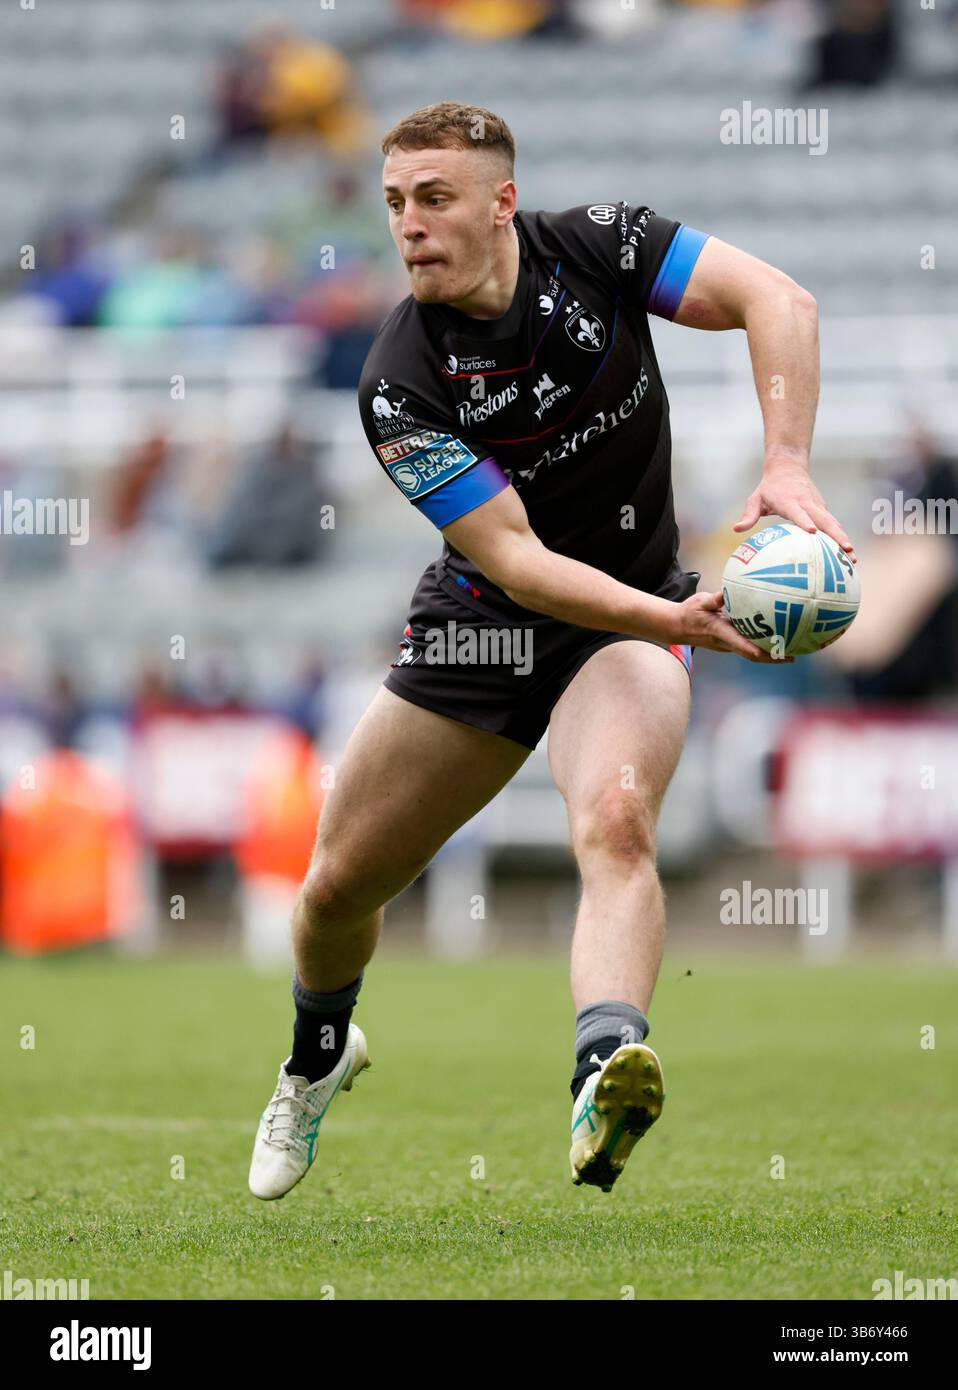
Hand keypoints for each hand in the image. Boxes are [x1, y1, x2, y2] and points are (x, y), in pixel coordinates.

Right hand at [672, 591, 793, 663]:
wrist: (678, 626)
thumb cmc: (689, 612)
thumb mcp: (699, 602)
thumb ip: (713, 599)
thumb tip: (726, 593)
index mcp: (720, 632)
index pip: (740, 644)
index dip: (757, 650)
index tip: (773, 653)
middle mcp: (726, 643)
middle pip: (752, 654)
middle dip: (772, 658)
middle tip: (792, 656)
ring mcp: (728, 645)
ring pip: (752, 653)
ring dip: (770, 655)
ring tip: (791, 653)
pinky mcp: (730, 642)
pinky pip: (749, 647)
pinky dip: (763, 648)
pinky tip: (776, 641)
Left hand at [734, 458, 856, 561]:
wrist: (788, 468)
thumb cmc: (769, 488)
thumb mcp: (755, 499)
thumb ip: (749, 515)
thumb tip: (736, 529)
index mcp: (790, 502)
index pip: (799, 512)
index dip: (805, 521)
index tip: (812, 533)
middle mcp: (808, 504)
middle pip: (825, 520)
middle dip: (836, 535)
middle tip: (846, 551)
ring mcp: (818, 507)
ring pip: (834, 524)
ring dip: (844, 540)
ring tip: (854, 559)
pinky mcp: (823, 510)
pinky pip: (834, 525)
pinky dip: (842, 538)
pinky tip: (848, 557)